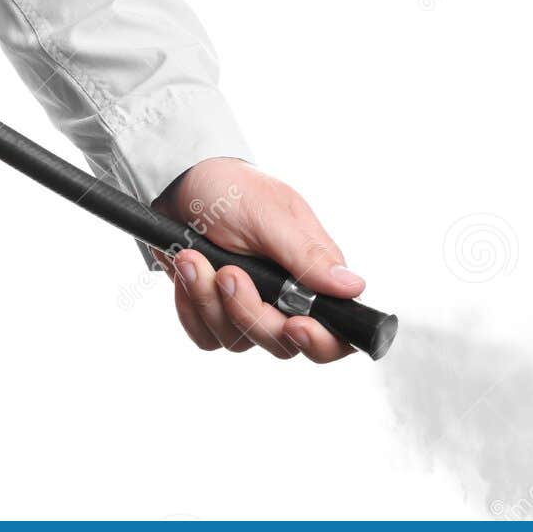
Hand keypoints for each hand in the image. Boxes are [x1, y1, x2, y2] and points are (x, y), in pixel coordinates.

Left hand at [154, 157, 365, 362]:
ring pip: (238, 341)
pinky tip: (187, 271)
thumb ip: (307, 256)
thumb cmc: (231, 191)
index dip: (322, 342)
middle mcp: (286, 299)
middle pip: (282, 344)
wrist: (179, 186)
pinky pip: (206, 336)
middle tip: (228, 273)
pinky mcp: (215, 313)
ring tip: (193, 257)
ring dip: (210, 301)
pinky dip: (190, 308)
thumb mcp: (269, 215)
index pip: (337, 332)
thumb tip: (353, 287)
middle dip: (249, 312)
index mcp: (314, 274)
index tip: (296, 325)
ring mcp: (249, 309)